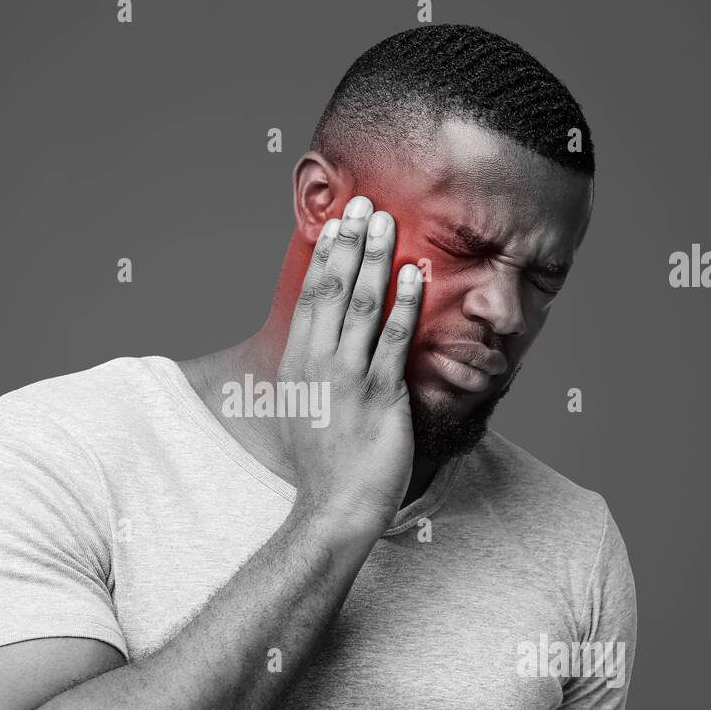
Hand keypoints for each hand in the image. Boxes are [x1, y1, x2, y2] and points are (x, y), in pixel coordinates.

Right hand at [278, 195, 422, 537]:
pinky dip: (405, 303)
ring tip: (387, 223)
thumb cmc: (323, 463)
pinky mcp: (380, 395)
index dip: (325, 255)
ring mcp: (348, 378)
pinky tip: (413, 275)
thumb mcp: (304, 408)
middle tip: (363, 204)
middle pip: (334, 289)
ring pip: (363, 305)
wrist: (334, 505)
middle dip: (349, 243)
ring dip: (376, 259)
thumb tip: (321, 342)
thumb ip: (312, 371)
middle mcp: (318, 364)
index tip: (336, 223)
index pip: (310, 296)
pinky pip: (395, 339)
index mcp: (296, 364)